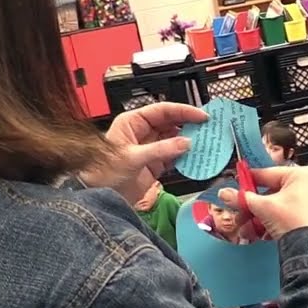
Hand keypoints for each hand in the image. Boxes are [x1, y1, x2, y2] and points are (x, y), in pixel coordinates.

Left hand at [82, 103, 206, 204]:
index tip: (202, 116)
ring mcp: (150, 149)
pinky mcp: (155, 165)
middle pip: (171, 124)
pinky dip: (185, 158)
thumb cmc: (104, 172)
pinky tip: (196, 159)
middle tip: (209, 129)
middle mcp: (142, 133)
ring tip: (206, 143)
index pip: (162, 111)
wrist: (98, 196)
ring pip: (175, 140)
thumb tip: (185, 143)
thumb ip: (161, 150)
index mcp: (132, 123)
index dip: (183, 111)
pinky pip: (174, 157)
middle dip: (190, 125)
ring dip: (190, 143)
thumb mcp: (132, 158)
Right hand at [217, 165, 307, 238]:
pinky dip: (277, 221)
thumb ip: (242, 198)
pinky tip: (265, 234)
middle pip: (275, 191)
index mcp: (302, 173)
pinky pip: (292, 212)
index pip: (268, 173)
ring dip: (263, 216)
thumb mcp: (262, 207)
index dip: (250, 179)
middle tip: (242, 213)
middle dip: (255, 206)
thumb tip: (224, 193)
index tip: (238, 182)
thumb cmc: (292, 221)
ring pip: (282, 204)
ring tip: (250, 229)